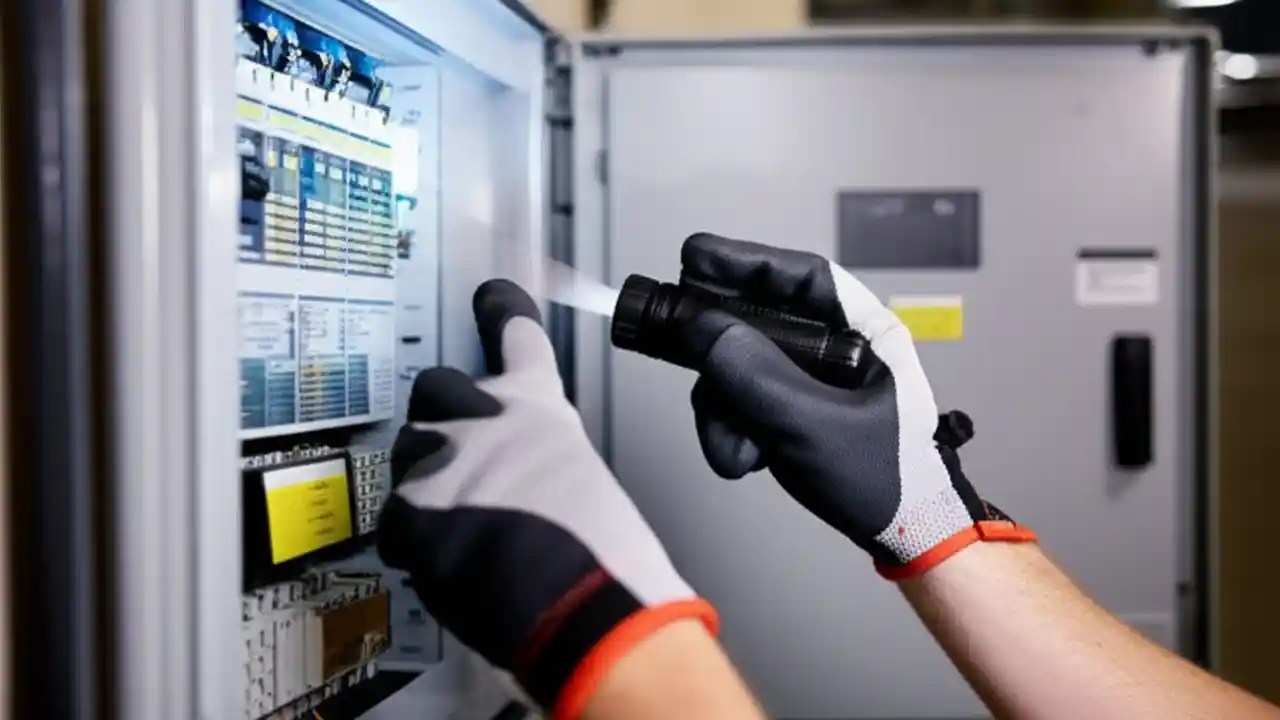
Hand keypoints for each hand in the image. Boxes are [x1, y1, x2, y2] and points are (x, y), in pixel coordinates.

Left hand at [377, 280, 716, 718]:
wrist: (586, 607)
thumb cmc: (605, 556)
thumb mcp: (586, 481)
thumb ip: (542, 459)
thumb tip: (522, 477)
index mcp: (540, 408)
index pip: (515, 331)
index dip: (500, 309)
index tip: (491, 295)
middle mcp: (486, 418)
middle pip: (435, 386)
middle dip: (439, 417)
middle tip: (457, 457)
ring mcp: (442, 460)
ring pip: (406, 452)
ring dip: (422, 481)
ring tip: (458, 526)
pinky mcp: (408, 513)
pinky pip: (391, 520)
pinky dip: (411, 543)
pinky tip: (446, 563)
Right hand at [678, 233, 1035, 578]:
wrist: (907, 540)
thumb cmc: (888, 482)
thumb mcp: (812, 426)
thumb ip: (755, 376)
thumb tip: (703, 330)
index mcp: (865, 334)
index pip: (804, 277)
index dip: (748, 261)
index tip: (697, 257)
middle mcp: (838, 350)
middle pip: (761, 321)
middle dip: (721, 350)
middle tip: (679, 342)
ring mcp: (815, 382)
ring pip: (743, 367)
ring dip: (722, 408)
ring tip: (732, 449)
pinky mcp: (796, 411)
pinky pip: (745, 401)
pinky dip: (733, 429)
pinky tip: (743, 458)